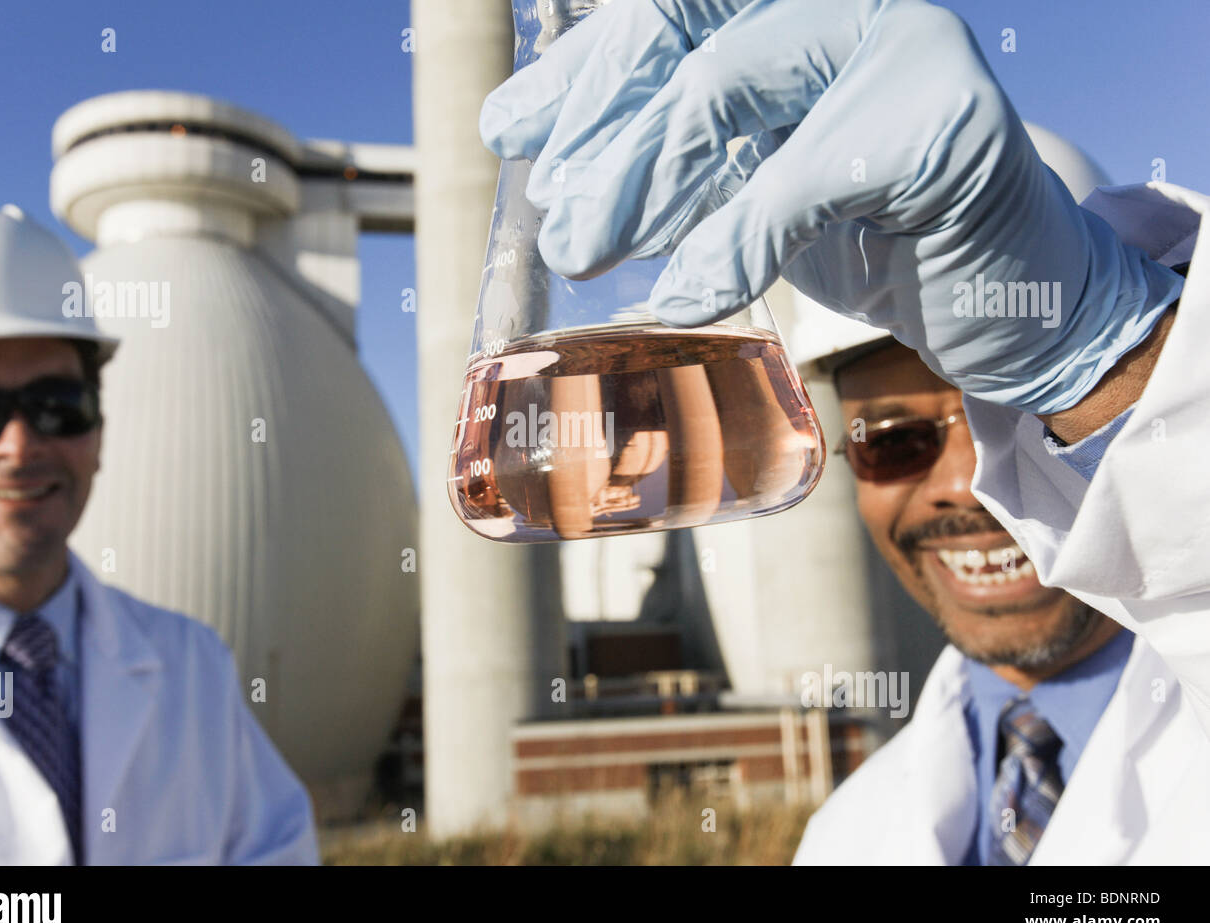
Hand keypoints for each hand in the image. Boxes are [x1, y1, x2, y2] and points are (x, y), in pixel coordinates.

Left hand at [481, 0, 1181, 413]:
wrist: (1008, 296)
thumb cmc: (870, 232)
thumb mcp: (753, 183)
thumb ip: (678, 160)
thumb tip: (551, 171)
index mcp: (796, 6)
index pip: (667, 15)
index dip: (581, 75)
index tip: (508, 131)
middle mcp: (843, 5)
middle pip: (682, 40)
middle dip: (600, 132)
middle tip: (556, 220)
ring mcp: (898, 47)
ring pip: (724, 93)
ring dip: (638, 187)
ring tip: (585, 253)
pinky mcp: (938, 125)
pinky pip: (795, 185)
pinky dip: (729, 249)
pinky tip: (686, 299)